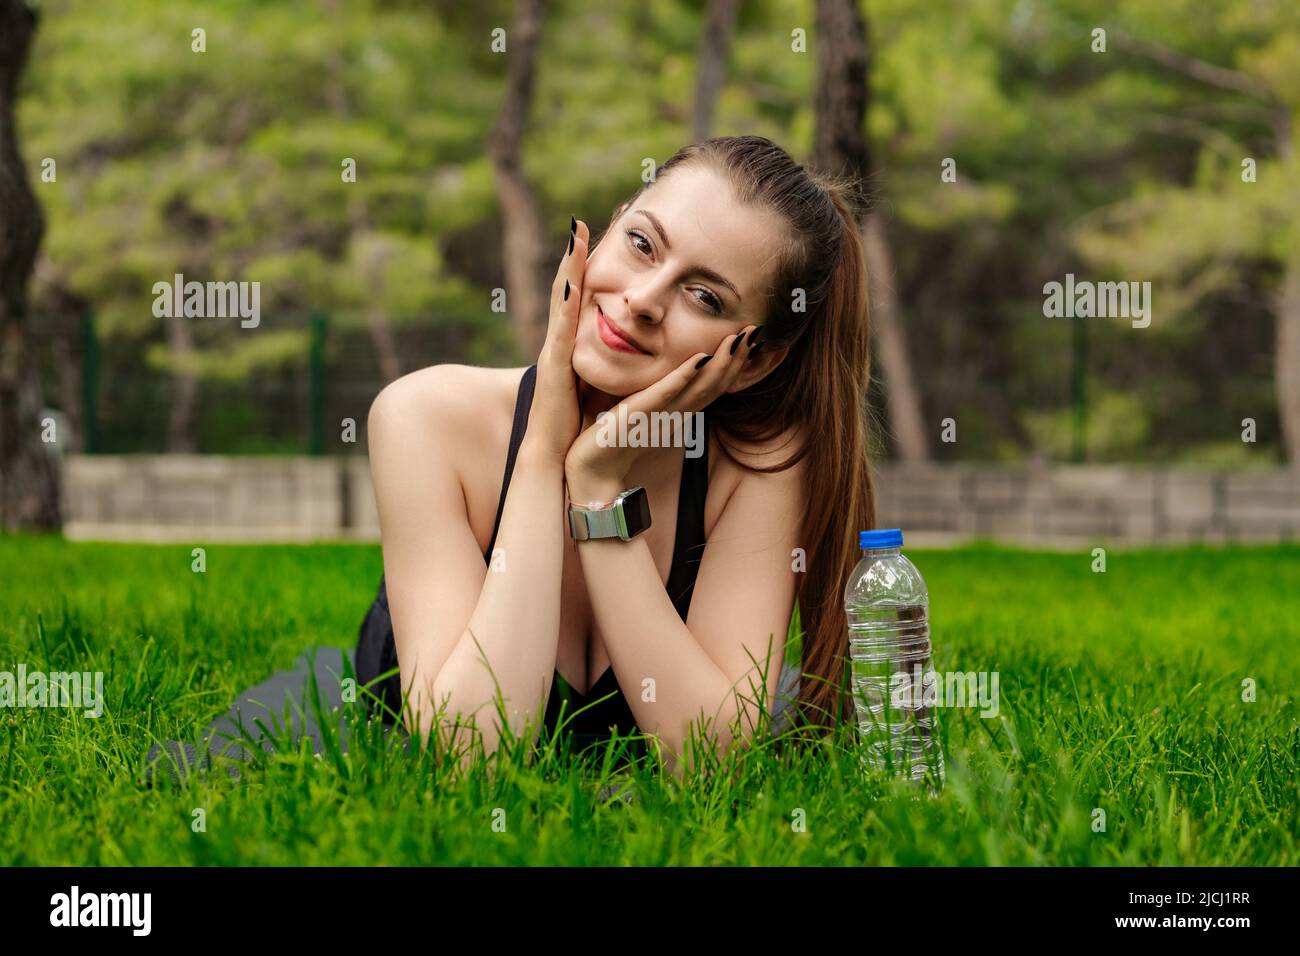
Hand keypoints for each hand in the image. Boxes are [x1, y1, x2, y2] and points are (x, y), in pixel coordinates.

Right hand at [523, 217, 589, 465]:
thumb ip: (610, 363)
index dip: (588, 263)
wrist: (561, 460)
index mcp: (574, 345)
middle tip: (584, 219)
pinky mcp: (554, 368)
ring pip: (561, 300)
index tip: (604, 233)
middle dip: (575, 251)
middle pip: (568, 287)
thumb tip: (634, 349)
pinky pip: (561, 329)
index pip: (584, 295)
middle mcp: (561, 343)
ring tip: (574, 233)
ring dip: (567, 265)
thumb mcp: (600, 384)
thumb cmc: (581, 426)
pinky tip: (573, 279)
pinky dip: (565, 302)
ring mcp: (554, 353)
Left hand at [565, 323, 763, 494]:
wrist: (592, 470)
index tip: (753, 339)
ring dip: (720, 364)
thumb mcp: (644, 411)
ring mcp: (659, 417)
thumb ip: (662, 394)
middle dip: (737, 359)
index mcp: (677, 413)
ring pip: (698, 389)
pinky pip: (665, 394)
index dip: (735, 364)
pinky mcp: (639, 416)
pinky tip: (698, 359)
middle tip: (757, 332)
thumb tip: (675, 375)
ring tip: (737, 339)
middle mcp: (675, 415)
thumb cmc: (615, 439)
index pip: (714, 386)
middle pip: (714, 386)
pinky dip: (683, 376)